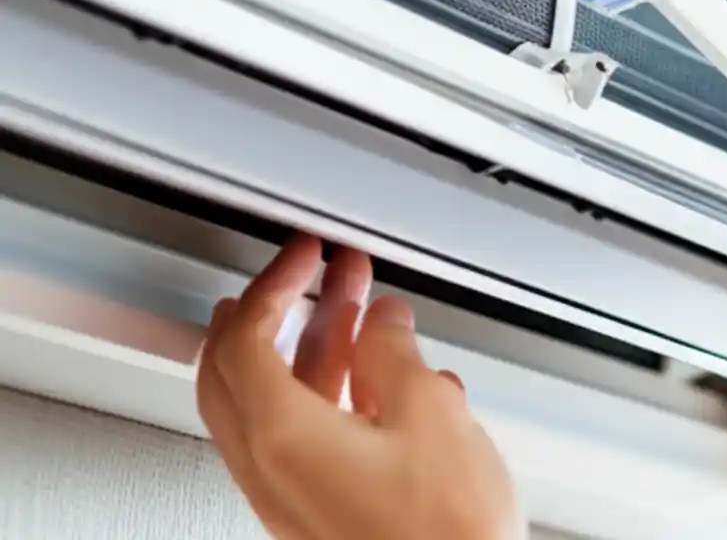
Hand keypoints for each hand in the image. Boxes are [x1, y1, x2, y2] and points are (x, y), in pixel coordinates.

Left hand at [196, 234, 521, 539]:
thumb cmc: (443, 533)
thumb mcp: (427, 411)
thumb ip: (393, 351)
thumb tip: (382, 321)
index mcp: (280, 436)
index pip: (246, 337)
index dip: (276, 282)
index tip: (302, 254)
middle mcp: (271, 469)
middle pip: (243, 371)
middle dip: (282, 311)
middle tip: (310, 273)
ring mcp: (293, 495)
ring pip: (281, 403)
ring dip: (317, 347)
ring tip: (362, 308)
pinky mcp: (322, 512)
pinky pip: (311, 439)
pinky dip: (338, 395)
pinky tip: (391, 378)